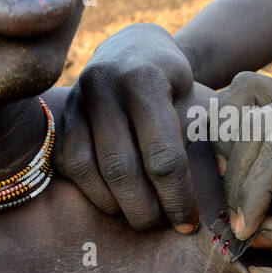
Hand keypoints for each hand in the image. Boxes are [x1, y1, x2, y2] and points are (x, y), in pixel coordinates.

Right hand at [54, 23, 198, 231]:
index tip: (188, 222)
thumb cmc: (175, 84)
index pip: (162, 156)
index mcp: (146, 80)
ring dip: (114, 204)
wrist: (134, 48)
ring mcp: (77, 99)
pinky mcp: (61, 114)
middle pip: (121, 168)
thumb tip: (210, 198)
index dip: (176, 197)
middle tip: (160, 224)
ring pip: (88, 169)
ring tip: (138, 214)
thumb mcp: (196, 102)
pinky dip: (90, 189)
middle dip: (143, 208)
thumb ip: (199, 143)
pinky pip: (68, 163)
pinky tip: (113, 198)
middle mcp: (105, 86)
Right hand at [211, 72, 271, 259]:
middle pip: (261, 122)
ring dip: (228, 143)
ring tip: (235, 190)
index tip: (245, 230)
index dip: (256, 188)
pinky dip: (232, 125)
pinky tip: (235, 167)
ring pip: (247, 95)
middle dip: (239, 176)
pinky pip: (249, 94)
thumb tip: (251, 235)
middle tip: (239, 222)